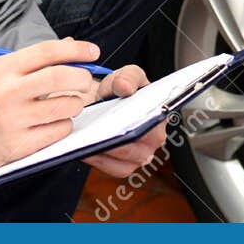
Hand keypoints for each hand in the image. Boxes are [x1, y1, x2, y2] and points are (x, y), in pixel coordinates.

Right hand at [0, 38, 101, 173]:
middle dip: (82, 76)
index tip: (92, 52)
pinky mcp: (19, 145)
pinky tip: (54, 122)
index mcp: (3, 69)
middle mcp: (8, 93)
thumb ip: (32, 59)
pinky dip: (64, 124)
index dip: (76, 50)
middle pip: (61, 77)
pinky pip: (58, 131)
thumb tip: (70, 46)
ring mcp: (14, 121)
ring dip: (75, 103)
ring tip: (67, 103)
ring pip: (65, 106)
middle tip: (86, 79)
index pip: (48, 52)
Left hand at [83, 64, 168, 178]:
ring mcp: (139, 156)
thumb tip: (124, 86)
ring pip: (121, 161)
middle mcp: (154, 140)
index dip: (135, 122)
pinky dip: (95, 158)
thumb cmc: (117, 91)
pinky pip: (109, 168)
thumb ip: (128, 77)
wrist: (103, 102)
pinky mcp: (123, 168)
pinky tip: (84, 147)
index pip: (151, 124)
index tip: (119, 117)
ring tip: (86, 139)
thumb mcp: (126, 75)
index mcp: (159, 116)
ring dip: (102, 150)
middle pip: (135, 146)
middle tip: (96, 131)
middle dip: (114, 139)